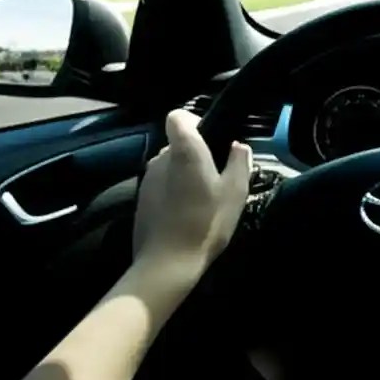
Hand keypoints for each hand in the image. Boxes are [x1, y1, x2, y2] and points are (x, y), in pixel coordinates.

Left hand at [132, 109, 252, 287]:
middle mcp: (160, 158)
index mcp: (184, 150)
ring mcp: (147, 179)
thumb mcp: (234, 193)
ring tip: (201, 200)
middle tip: (214, 177)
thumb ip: (239, 163)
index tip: (209, 140)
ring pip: (168, 166)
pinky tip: (185, 215)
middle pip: (176, 144)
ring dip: (182, 176)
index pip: (178, 116)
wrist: (167, 263)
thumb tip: (239, 146)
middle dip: (193, 154)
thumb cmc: (205, 223)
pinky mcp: (140, 200)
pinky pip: (160, 186)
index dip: (193, 122)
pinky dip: (171, 193)